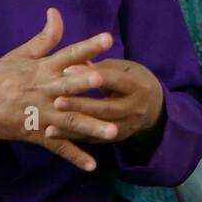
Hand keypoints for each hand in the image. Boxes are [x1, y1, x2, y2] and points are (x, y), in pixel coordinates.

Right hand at [0, 8, 121, 170]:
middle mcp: (45, 90)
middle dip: (86, 84)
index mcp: (43, 68)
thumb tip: (56, 11)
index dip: (88, 46)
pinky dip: (74, 156)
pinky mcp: (36, 133)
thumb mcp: (21, 54)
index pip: (69, 54)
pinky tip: (92, 165)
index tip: (108, 38)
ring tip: (113, 132)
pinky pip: (58, 147)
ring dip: (91, 127)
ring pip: (70, 121)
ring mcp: (41, 114)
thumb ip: (45, 37)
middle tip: (103, 82)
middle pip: (70, 86)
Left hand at [46, 57, 165, 145]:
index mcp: (137, 86)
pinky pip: (93, 140)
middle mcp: (136, 108)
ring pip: (99, 128)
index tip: (66, 69)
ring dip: (73, 126)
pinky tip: (52, 134)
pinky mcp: (118, 138)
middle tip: (57, 101)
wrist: (152, 105)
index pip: (113, 80)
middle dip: (81, 105)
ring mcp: (128, 125)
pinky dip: (72, 137)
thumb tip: (73, 61)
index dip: (91, 74)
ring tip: (49, 123)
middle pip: (106, 108)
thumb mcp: (122, 68)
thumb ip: (99, 67)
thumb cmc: (130, 78)